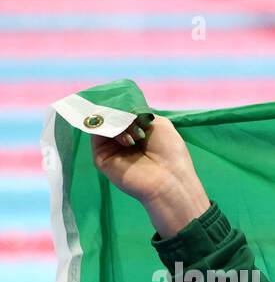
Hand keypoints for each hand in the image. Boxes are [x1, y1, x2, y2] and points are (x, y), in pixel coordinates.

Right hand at [90, 115, 210, 236]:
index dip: (121, 103)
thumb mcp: (157, 122)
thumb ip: (135, 111)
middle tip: (136, 122)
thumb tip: (115, 106)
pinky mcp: (101, 157)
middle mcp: (120, 138)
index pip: (120, 109)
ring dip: (118, 121)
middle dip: (120, 111)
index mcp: (135, 131)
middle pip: (109, 113)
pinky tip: (127, 139)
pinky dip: (110, 129)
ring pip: (102, 121)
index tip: (128, 101)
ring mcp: (109, 147)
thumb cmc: (170, 153)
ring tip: (136, 135)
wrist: (169, 180)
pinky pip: (96, 134)